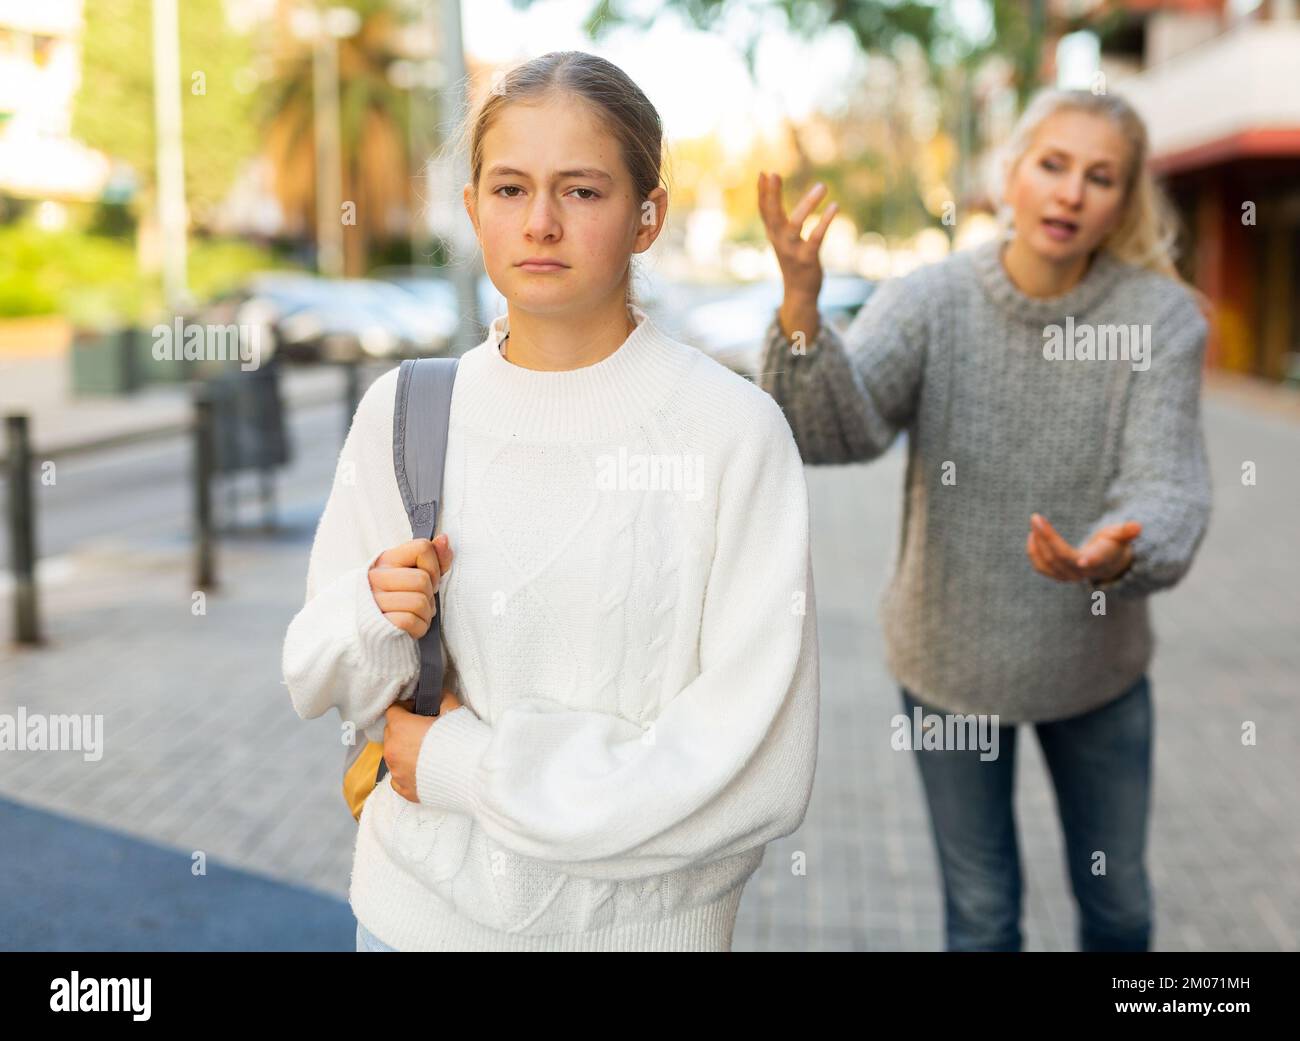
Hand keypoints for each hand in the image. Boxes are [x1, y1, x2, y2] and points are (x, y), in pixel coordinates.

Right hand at [369, 535, 453, 638]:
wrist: (374, 630)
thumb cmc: (398, 599)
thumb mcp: (413, 574)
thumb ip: (432, 557)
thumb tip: (444, 539)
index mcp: (386, 560)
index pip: (422, 548)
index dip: (434, 567)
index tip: (427, 579)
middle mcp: (376, 577)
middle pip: (423, 580)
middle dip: (429, 595)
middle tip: (420, 601)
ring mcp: (375, 601)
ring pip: (419, 602)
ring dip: (425, 613)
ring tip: (415, 614)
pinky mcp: (378, 624)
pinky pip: (411, 622)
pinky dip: (418, 628)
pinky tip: (410, 626)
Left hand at [383, 689, 463, 802]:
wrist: (473, 774)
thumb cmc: (462, 740)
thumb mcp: (454, 709)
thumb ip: (442, 698)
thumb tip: (439, 694)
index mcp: (400, 727)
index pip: (393, 710)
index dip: (407, 707)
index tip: (419, 710)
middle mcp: (393, 751)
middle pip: (391, 733)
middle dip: (404, 729)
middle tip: (424, 731)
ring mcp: (397, 773)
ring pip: (393, 756)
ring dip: (405, 751)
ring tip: (426, 752)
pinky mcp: (405, 790)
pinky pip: (398, 778)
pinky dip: (407, 773)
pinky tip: (423, 770)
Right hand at [757, 171, 836, 339]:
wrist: (799, 293)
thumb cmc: (793, 261)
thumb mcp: (782, 240)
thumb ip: (778, 221)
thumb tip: (774, 199)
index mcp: (773, 235)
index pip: (764, 211)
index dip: (761, 193)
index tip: (763, 172)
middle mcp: (779, 241)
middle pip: (772, 215)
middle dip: (772, 195)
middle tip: (774, 174)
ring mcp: (792, 250)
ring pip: (795, 224)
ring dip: (808, 204)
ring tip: (822, 186)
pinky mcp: (808, 258)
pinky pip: (816, 237)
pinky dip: (825, 221)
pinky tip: (835, 206)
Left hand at [1026, 513, 1140, 583]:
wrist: (1106, 563)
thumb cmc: (1113, 544)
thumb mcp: (1121, 535)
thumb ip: (1127, 531)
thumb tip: (1138, 526)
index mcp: (1102, 559)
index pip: (1095, 561)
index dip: (1090, 561)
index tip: (1083, 561)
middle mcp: (1084, 571)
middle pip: (1062, 558)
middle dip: (1047, 538)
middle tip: (1036, 518)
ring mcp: (1070, 576)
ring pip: (1048, 564)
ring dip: (1038, 543)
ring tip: (1035, 522)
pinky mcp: (1058, 575)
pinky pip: (1041, 568)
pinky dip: (1033, 553)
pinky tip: (1032, 536)